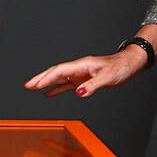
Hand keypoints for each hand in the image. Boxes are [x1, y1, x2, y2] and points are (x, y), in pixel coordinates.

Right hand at [24, 48, 145, 97]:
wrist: (129, 64)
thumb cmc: (120, 68)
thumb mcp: (107, 77)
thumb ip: (93, 85)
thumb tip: (79, 93)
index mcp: (82, 65)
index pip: (60, 71)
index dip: (47, 78)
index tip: (35, 84)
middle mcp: (79, 68)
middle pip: (55, 72)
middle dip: (40, 78)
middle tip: (27, 85)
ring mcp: (80, 74)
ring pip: (59, 78)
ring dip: (45, 83)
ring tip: (31, 88)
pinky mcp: (83, 80)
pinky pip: (66, 84)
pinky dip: (57, 88)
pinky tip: (49, 93)